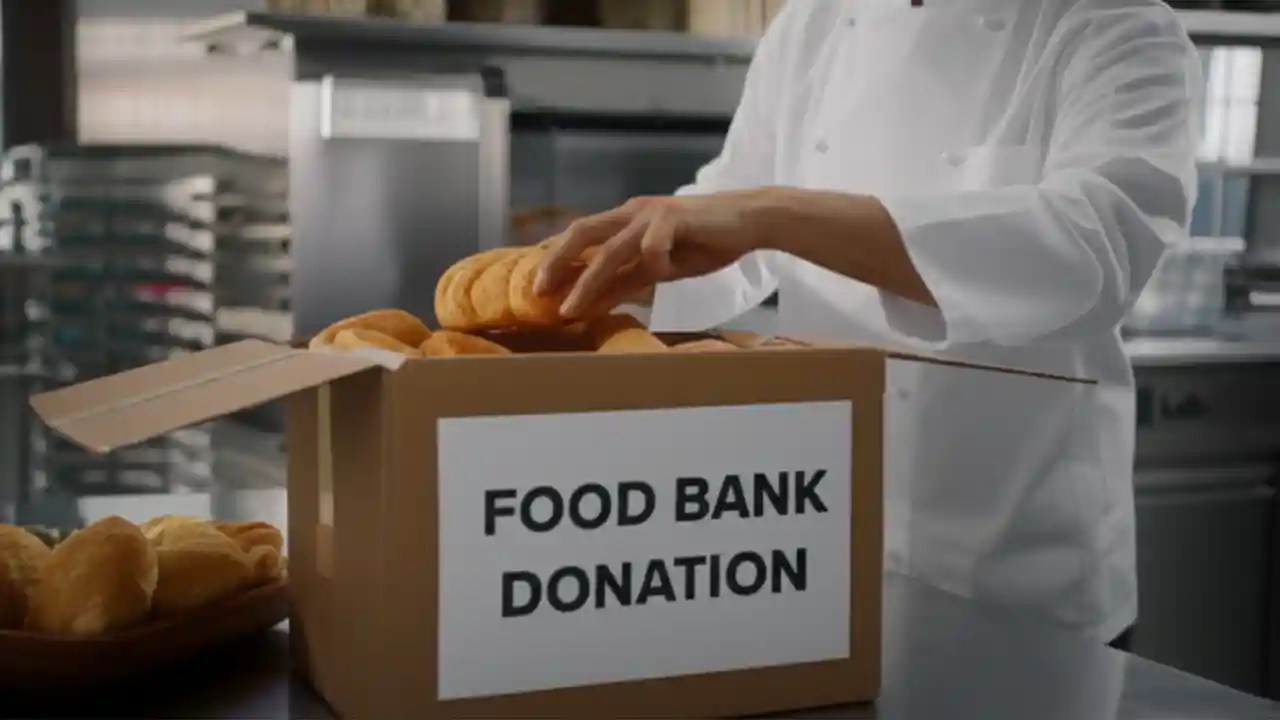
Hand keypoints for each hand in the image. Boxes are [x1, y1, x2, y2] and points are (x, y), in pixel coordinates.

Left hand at [533, 190, 771, 318]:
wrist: (748, 222)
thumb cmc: (705, 242)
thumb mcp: (660, 269)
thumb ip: (628, 280)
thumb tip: (595, 303)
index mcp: (627, 218)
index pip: (582, 237)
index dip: (557, 258)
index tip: (537, 285)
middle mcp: (633, 210)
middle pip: (583, 233)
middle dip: (556, 263)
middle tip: (537, 291)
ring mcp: (652, 213)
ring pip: (610, 250)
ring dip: (588, 282)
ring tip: (571, 309)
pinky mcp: (675, 218)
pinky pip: (652, 248)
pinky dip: (653, 266)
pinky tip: (666, 274)